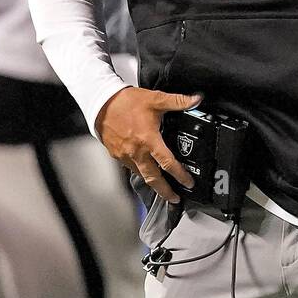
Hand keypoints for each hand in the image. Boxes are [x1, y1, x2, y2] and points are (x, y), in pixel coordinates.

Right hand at [96, 87, 199, 203]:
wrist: (101, 102)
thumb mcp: (155, 99)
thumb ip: (178, 101)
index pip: (168, 164)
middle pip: (153, 179)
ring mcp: (125, 155)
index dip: (180, 175)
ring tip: (161, 185)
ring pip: (141, 174)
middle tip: (174, 198)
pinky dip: (139, 169)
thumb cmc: (125, 102)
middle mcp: (137, 152)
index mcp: (148, 140)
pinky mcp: (116, 155)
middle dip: (165, 192)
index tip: (188, 182)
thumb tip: (196, 100)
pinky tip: (144, 167)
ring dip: (152, 181)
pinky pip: (130, 167)